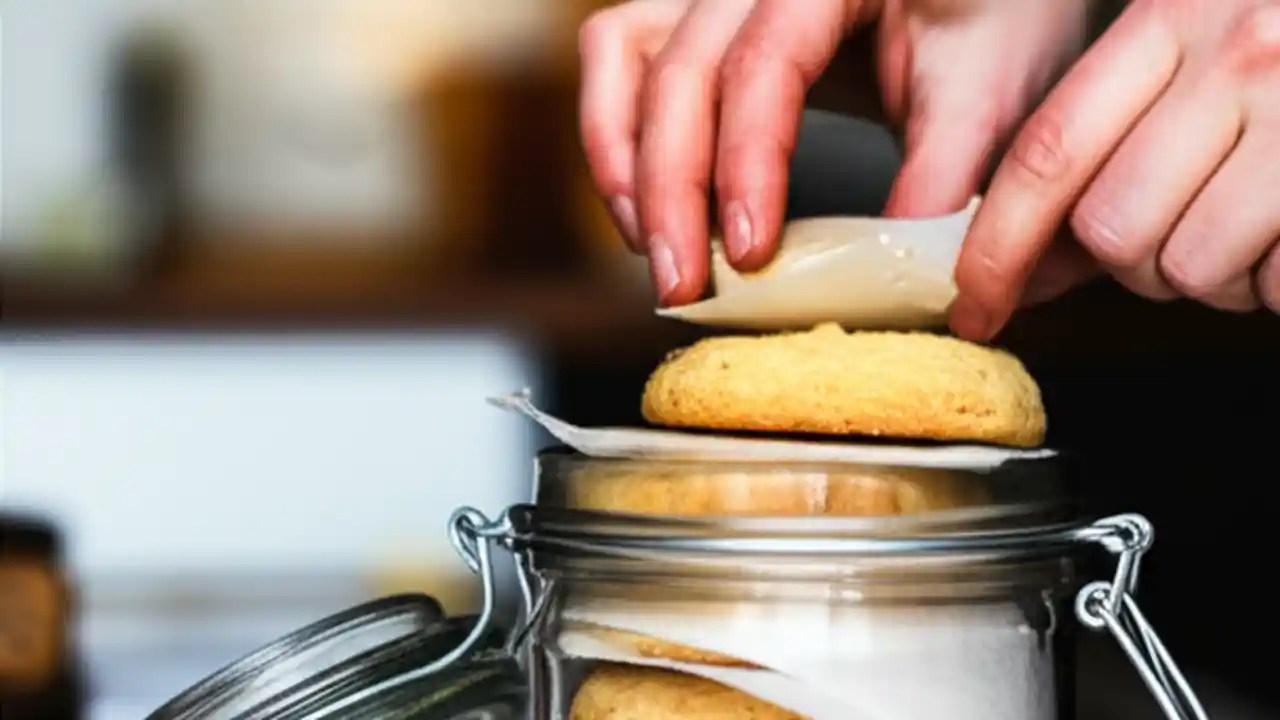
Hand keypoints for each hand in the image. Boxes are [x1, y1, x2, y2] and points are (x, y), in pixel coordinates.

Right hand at [578, 0, 1091, 305]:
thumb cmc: (992, 15)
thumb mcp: (989, 89)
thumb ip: (943, 177)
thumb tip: (901, 286)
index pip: (767, 59)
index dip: (747, 161)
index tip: (750, 254)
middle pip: (678, 69)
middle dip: (670, 190)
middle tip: (683, 288)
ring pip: (622, 56)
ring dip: (625, 162)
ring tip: (654, 252)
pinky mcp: (691, 18)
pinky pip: (619, 59)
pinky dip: (616, 136)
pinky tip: (643, 208)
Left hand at [953, 0, 1279, 340]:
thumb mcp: (1198, 49)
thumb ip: (1103, 145)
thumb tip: (1015, 260)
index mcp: (1176, 15)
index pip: (1048, 152)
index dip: (994, 246)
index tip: (973, 303)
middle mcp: (1242, 54)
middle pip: (1112, 229)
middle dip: (1133, 261)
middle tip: (1188, 228)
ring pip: (1189, 267)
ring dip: (1213, 275)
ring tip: (1259, 222)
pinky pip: (1276, 284)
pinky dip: (1276, 284)